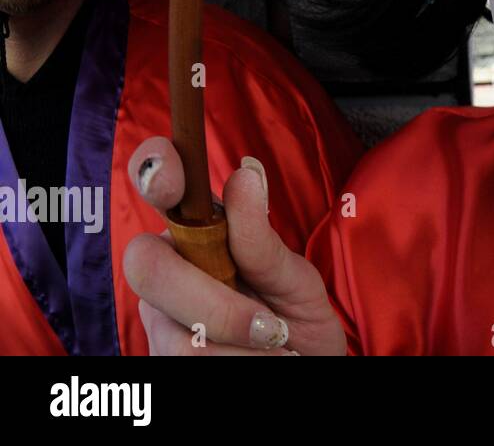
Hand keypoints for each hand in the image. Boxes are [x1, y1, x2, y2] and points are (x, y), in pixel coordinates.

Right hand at [123, 137, 345, 354]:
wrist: (304, 365)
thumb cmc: (296, 315)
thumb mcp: (292, 276)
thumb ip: (263, 239)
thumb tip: (246, 174)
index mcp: (195, 231)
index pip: (157, 182)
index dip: (153, 169)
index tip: (173, 183)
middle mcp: (166, 268)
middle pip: (149, 267)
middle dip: (216, 305)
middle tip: (270, 326)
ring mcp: (158, 315)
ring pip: (175, 333)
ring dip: (239, 347)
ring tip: (276, 348)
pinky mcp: (161, 358)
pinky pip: (189, 364)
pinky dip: (238, 364)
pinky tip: (261, 360)